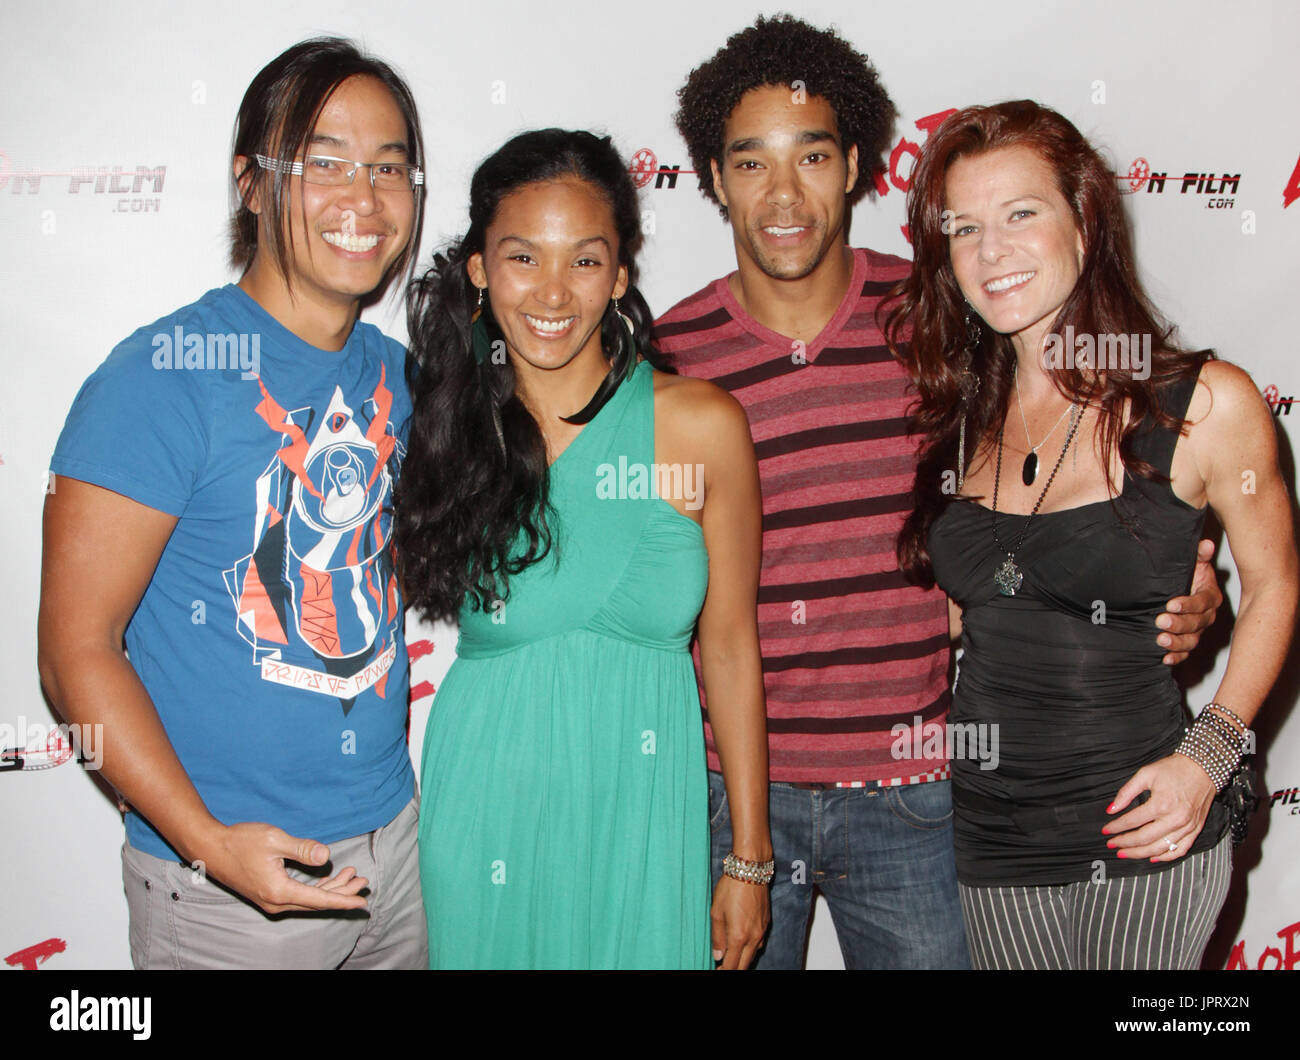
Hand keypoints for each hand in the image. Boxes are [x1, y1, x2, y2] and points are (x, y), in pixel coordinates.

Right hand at [202, 822, 368, 913]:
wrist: (210, 847)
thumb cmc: (240, 841)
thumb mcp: (274, 839)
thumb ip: (302, 849)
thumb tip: (326, 855)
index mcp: (279, 891)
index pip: (319, 899)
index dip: (343, 899)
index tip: (363, 901)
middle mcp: (275, 902)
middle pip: (316, 902)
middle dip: (342, 892)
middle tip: (363, 880)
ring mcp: (270, 901)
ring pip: (308, 900)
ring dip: (330, 889)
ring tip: (351, 875)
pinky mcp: (267, 895)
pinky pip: (298, 896)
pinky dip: (315, 888)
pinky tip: (327, 878)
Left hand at [710, 873, 769, 969]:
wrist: (750, 870)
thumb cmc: (731, 888)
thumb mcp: (716, 912)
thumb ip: (717, 936)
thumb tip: (717, 954)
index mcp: (739, 936)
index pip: (732, 965)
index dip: (723, 970)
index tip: (717, 969)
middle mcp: (753, 937)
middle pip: (745, 964)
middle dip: (734, 968)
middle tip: (722, 966)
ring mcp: (762, 930)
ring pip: (753, 954)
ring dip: (743, 959)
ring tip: (731, 956)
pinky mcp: (766, 923)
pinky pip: (759, 942)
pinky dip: (750, 948)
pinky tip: (743, 943)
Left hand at [1103, 754, 1216, 861]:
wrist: (1203, 768)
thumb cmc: (1175, 769)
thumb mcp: (1145, 774)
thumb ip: (1126, 792)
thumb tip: (1111, 809)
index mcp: (1161, 804)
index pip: (1133, 821)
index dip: (1116, 827)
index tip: (1106, 830)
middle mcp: (1175, 819)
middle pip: (1145, 839)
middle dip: (1125, 843)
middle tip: (1112, 845)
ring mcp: (1187, 827)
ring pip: (1160, 848)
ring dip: (1140, 854)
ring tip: (1126, 853)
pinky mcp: (1195, 830)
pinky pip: (1180, 850)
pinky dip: (1165, 857)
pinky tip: (1152, 857)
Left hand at [1157, 538, 1222, 664]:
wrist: (1178, 590)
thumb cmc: (1187, 576)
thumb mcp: (1192, 564)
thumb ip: (1199, 556)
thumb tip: (1206, 544)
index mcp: (1209, 596)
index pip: (1201, 602)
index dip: (1187, 604)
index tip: (1171, 604)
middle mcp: (1206, 616)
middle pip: (1196, 623)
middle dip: (1179, 624)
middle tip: (1161, 621)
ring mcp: (1198, 631)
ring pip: (1191, 640)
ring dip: (1177, 642)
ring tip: (1161, 640)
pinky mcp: (1188, 641)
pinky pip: (1185, 653)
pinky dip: (1176, 657)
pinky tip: (1164, 659)